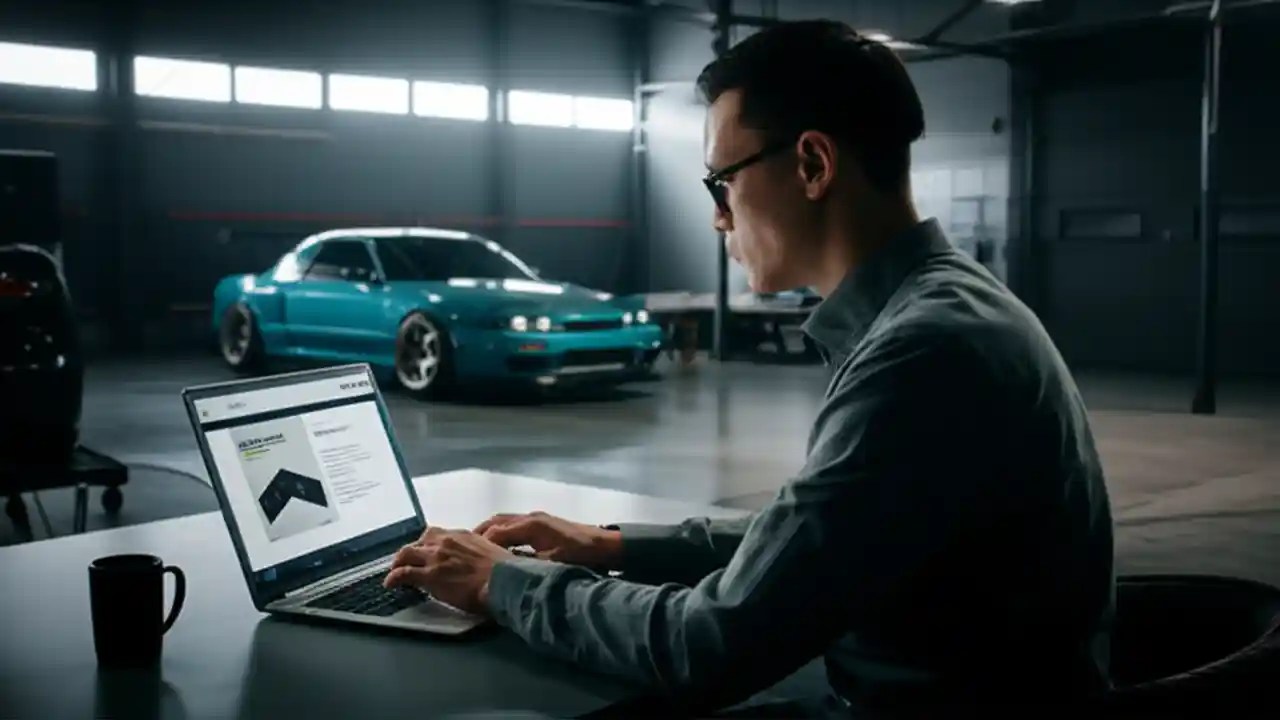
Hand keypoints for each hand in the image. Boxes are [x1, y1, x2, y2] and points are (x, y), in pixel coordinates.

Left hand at [383, 527, 511, 614]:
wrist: (504, 581)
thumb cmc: (505, 573)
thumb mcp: (493, 554)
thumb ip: (480, 554)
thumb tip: (480, 564)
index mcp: (464, 536)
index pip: (439, 534)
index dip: (430, 543)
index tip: (428, 550)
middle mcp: (447, 542)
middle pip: (420, 540)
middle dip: (412, 550)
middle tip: (409, 561)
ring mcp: (436, 557)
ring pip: (407, 553)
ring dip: (399, 562)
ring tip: (395, 571)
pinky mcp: (429, 575)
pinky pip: (403, 573)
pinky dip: (393, 578)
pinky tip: (390, 583)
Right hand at [473, 511, 621, 568]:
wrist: (604, 545)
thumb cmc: (579, 555)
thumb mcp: (552, 563)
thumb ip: (526, 564)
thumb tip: (503, 570)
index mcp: (530, 526)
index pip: (495, 532)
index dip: (480, 545)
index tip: (467, 558)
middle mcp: (530, 518)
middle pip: (495, 522)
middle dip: (478, 534)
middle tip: (463, 549)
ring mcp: (536, 518)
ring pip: (504, 520)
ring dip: (489, 531)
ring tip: (475, 547)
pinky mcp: (542, 523)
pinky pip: (514, 524)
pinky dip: (501, 532)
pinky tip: (499, 546)